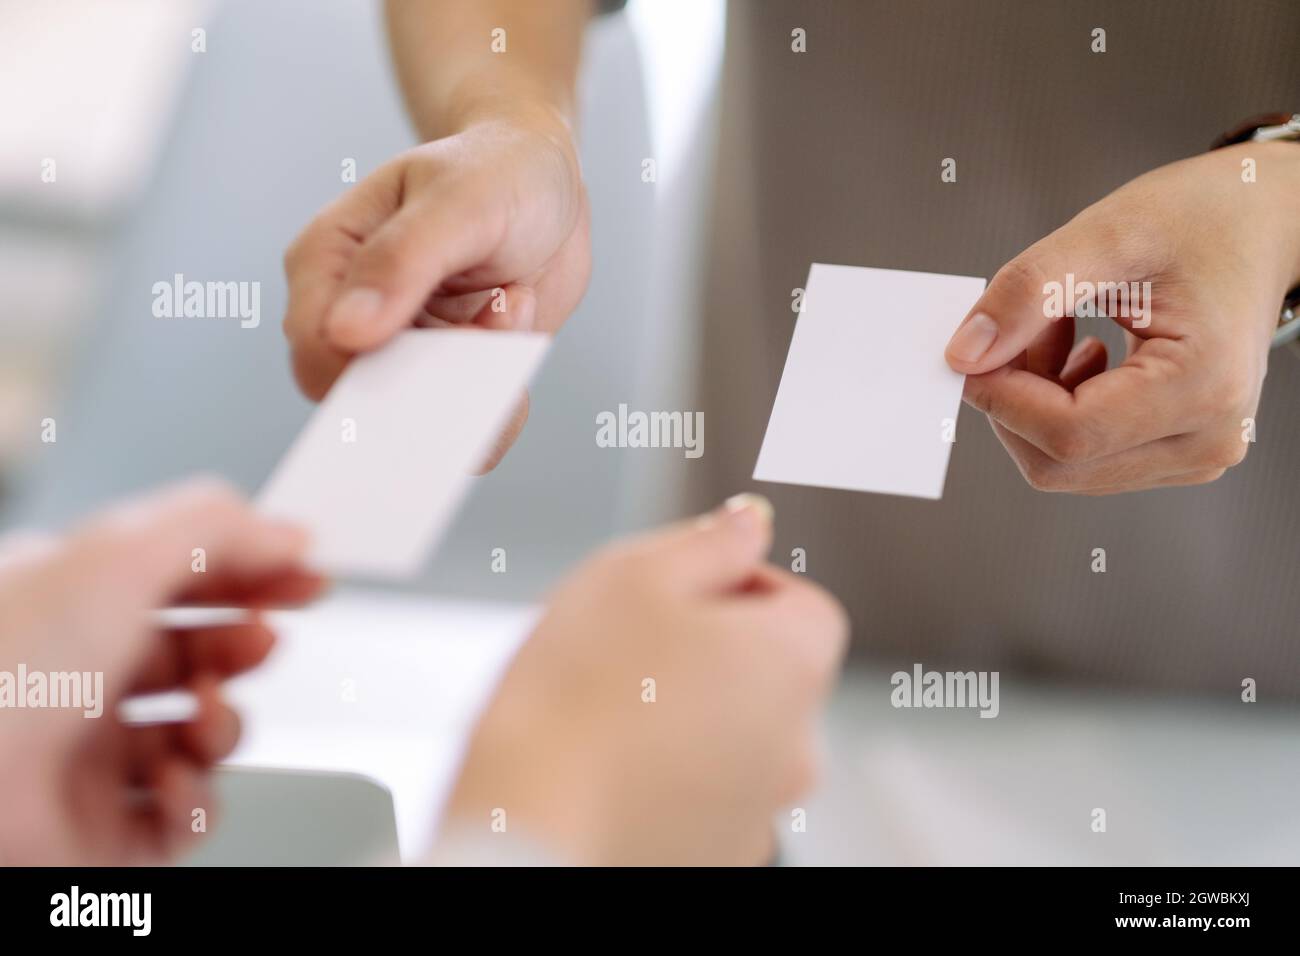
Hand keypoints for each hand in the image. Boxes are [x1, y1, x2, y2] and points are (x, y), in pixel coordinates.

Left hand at [0, 479, 323, 864]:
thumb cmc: (3, 663)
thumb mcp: (122, 552)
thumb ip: (217, 527)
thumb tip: (289, 535)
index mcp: (73, 602)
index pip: (186, 573)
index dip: (254, 568)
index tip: (306, 571)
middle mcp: (82, 677)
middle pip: (202, 653)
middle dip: (246, 646)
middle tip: (263, 640)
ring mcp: (95, 755)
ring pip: (203, 736)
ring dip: (226, 724)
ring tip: (207, 717)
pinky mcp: (106, 828)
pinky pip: (185, 813)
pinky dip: (196, 799)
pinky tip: (173, 779)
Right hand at [283, 106, 589, 469]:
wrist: (547, 182)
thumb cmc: (495, 169)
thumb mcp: (459, 200)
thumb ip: (402, 260)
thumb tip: (346, 332)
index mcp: (328, 259)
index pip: (315, 346)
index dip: (365, 372)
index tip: (442, 348)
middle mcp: (354, 311)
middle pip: (362, 397)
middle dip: (429, 388)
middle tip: (490, 329)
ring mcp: (403, 347)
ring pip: (420, 420)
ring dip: (477, 386)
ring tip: (512, 306)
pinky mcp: (449, 371)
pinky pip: (464, 422)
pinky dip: (501, 399)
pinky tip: (522, 329)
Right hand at [438, 494, 848, 865]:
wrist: (523, 827)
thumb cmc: (575, 693)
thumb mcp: (635, 573)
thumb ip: (711, 539)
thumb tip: (753, 522)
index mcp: (794, 666)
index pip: (802, 602)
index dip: (735, 584)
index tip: (671, 595)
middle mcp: (798, 749)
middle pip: (768, 674)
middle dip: (710, 651)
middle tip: (626, 649)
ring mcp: (758, 814)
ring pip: (733, 738)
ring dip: (688, 714)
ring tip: (607, 712)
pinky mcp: (712, 858)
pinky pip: (702, 797)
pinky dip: (667, 776)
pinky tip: (606, 766)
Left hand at [945, 141, 1299, 493]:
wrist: (1262, 224)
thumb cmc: (1203, 219)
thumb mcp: (1107, 234)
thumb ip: (1029, 293)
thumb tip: (964, 355)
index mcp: (1205, 386)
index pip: (1068, 433)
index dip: (1001, 396)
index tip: (971, 349)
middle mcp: (1209, 438)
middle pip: (1059, 462)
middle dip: (1014, 400)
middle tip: (1019, 329)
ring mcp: (1195, 455)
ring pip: (1064, 464)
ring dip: (1034, 403)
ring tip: (1057, 329)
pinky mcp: (1175, 452)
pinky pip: (1086, 456)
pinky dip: (1056, 410)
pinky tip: (1076, 353)